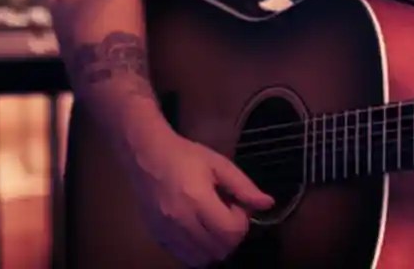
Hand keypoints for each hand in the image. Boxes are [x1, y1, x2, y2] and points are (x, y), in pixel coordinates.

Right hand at [123, 127, 273, 266]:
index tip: (236, 205)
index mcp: (199, 200)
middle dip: (231, 236)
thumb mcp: (219, 164)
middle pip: (219, 250)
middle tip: (226, 215)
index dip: (241, 222)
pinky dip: (197, 251)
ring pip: (202, 259)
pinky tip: (198, 231)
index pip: (231, 232)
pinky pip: (184, 258)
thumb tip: (268, 204)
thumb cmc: (186, 156)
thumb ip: (244, 187)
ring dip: (214, 247)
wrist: (146, 155)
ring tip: (212, 224)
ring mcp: (168, 232)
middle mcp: (182, 221)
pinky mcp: (158, 237)